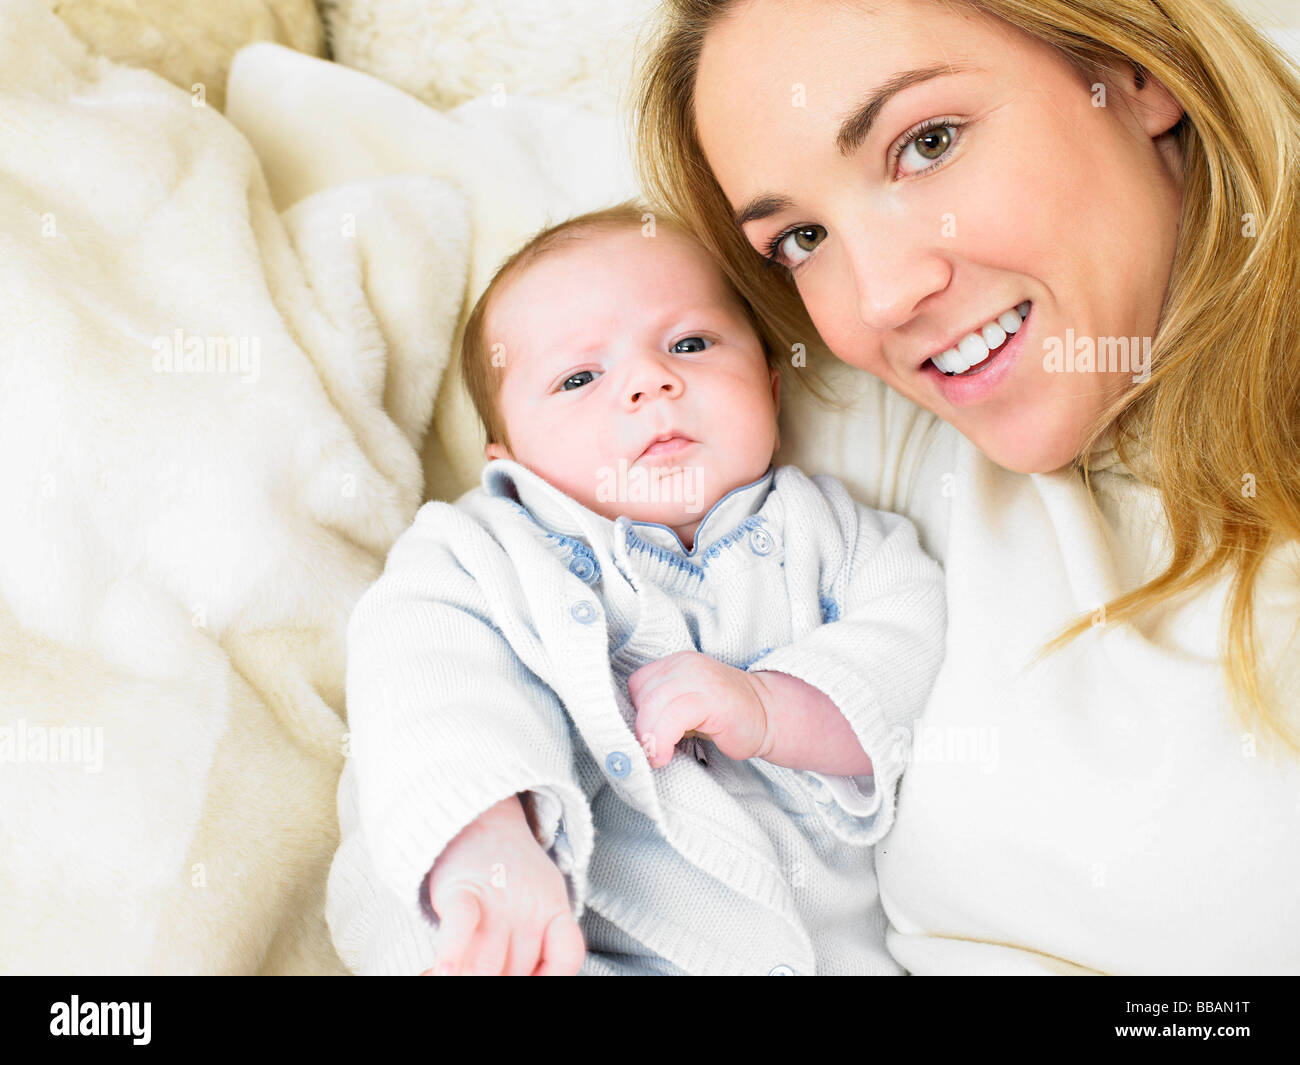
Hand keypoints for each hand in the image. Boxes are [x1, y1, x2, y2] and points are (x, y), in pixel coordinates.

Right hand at [421, 794, 584, 975]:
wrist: (481, 817)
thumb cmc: (509, 872)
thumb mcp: (540, 898)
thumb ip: (538, 941)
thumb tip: (518, 974)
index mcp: (554, 909)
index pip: (566, 956)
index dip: (547, 978)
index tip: (528, 978)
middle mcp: (530, 908)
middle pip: (519, 970)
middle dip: (498, 978)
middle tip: (483, 968)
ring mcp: (498, 899)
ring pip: (487, 964)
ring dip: (469, 976)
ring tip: (456, 975)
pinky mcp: (461, 892)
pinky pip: (461, 927)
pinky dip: (452, 951)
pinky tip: (445, 971)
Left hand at [628, 650, 771, 767]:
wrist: (769, 716)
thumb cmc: (725, 718)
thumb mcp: (684, 708)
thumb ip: (660, 711)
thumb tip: (630, 735)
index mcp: (675, 664)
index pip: (637, 684)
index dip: (636, 714)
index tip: (644, 738)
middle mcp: (684, 664)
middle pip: (642, 694)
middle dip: (640, 728)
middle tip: (647, 753)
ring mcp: (699, 677)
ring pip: (653, 704)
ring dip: (648, 737)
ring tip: (656, 757)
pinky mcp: (712, 697)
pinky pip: (674, 715)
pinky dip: (661, 738)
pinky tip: (664, 755)